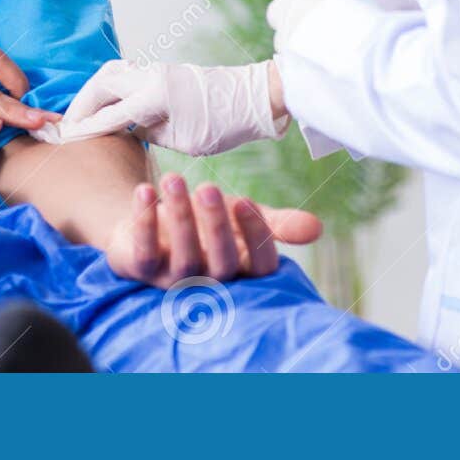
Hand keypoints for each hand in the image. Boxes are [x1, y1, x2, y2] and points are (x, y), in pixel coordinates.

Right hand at [53, 59, 286, 154]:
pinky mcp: (162, 71)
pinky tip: (105, 104)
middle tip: (68, 126)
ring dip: (93, 92)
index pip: (109, 115)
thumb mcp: (186, 142)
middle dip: (81, 105)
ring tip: (82, 114)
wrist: (254, 98)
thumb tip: (128, 129)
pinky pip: (124, 74)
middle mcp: (151, 77)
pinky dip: (108, 87)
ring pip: (111, 73)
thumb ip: (151, 134)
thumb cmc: (225, 125)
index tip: (66, 140)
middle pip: (101, 84)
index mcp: (155, 96)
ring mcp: (156, 70)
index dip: (86, 129)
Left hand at [104, 172, 321, 286]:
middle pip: (222, 264)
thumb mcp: (242, 217)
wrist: (153, 222)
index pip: (260, 266)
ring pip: (183, 259)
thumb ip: (277, 224)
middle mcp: (211, 281)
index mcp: (242, 270)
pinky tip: (145, 190)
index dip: (255, 235)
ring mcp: (174, 280)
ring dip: (180, 216)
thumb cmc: (207, 223)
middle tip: (209, 188)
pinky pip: (143, 252)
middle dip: (216, 226)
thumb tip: (318, 229)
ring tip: (175, 177)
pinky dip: (143, 221)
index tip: (246, 201)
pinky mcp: (141, 269)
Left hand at [267, 0, 416, 54]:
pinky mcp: (284, 48)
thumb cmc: (376, 14)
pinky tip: (323, 48)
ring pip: (280, 11)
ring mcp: (285, 20)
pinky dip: (303, 42)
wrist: (360, 57)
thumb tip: (397, 4)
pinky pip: (288, 41)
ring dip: (298, 12)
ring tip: (323, 21)